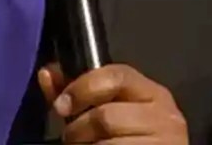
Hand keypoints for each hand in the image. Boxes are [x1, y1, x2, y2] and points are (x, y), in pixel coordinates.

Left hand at [37, 62, 187, 143]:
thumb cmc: (131, 137)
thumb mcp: (108, 111)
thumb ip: (77, 93)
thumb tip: (46, 72)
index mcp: (153, 93)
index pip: (117, 75)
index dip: (83, 88)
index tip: (61, 106)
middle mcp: (165, 115)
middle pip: (107, 115)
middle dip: (80, 129)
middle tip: (73, 139)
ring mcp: (164, 141)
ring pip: (108, 143)